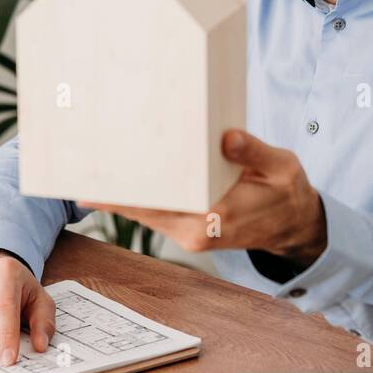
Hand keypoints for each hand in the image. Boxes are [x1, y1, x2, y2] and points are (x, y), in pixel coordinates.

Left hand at [81, 129, 326, 265]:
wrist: (296, 223)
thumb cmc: (288, 192)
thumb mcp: (281, 167)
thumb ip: (253, 152)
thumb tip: (228, 138)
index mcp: (216, 218)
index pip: (158, 207)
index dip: (123, 196)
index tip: (92, 184)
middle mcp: (196, 232)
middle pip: (143, 211)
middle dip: (111, 190)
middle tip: (76, 165)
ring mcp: (190, 233)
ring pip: (146, 213)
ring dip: (121, 194)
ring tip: (88, 168)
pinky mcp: (190, 228)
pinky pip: (156, 213)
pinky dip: (137, 198)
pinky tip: (120, 179)